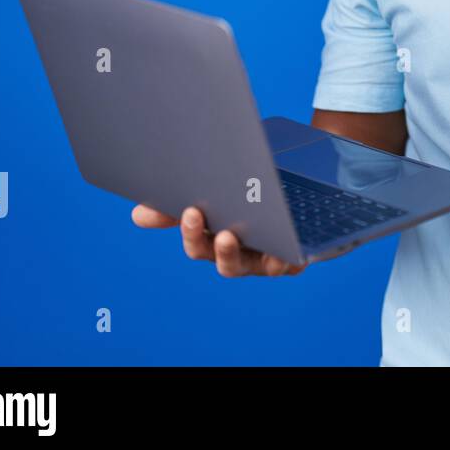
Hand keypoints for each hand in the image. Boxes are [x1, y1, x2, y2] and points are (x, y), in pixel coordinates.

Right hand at [131, 203, 354, 276]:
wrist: (312, 187)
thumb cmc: (262, 189)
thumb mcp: (228, 184)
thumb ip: (190, 195)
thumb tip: (137, 214)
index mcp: (215, 232)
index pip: (192, 236)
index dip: (185, 226)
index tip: (184, 207)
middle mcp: (235, 250)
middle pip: (208, 252)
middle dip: (198, 236)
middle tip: (194, 213)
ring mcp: (261, 258)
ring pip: (238, 265)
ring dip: (229, 253)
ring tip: (227, 235)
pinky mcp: (291, 261)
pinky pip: (285, 265)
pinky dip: (281, 260)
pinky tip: (281, 252)